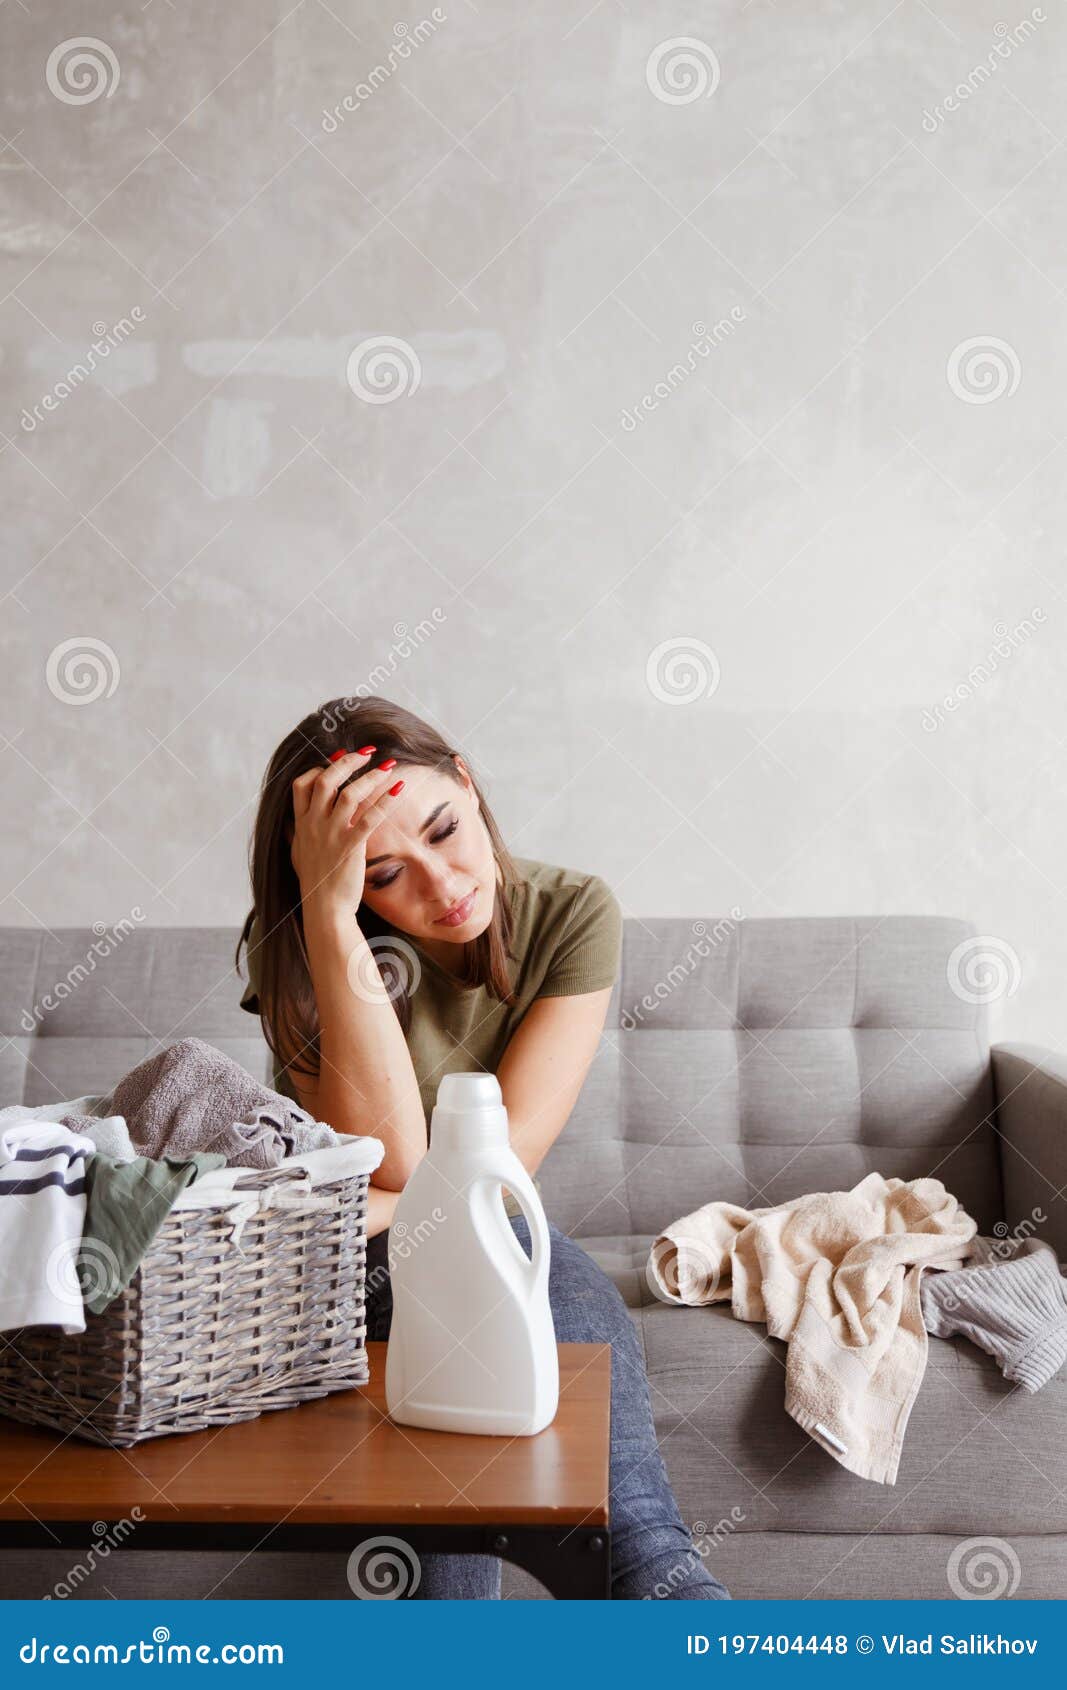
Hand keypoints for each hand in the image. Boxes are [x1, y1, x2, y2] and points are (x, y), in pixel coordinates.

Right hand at [290, 749, 403, 912]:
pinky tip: (398, 789)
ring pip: (349, 794)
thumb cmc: (314, 883)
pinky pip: (370, 817)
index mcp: (301, 824)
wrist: (324, 909)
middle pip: (326, 780)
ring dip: (370, 776)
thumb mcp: (297, 854)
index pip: (301, 785)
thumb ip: (297, 833)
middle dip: (347, 761)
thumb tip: (293, 821)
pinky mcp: (351, 847)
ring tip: (387, 766)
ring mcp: (331, 835)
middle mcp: (313, 825)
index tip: (335, 759)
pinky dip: (385, 800)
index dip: (318, 768)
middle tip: (366, 752)